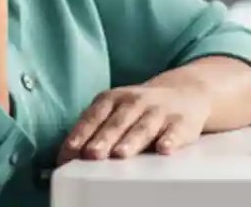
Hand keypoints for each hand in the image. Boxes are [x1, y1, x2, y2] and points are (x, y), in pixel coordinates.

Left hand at [57, 85, 211, 162]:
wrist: (185, 92)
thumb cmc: (140, 109)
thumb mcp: (114, 111)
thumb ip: (92, 132)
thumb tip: (65, 158)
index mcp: (113, 99)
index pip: (94, 116)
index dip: (81, 135)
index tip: (70, 153)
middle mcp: (135, 102)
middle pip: (117, 122)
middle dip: (104, 138)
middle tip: (92, 154)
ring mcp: (159, 111)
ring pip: (143, 127)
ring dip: (131, 140)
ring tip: (120, 154)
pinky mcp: (182, 122)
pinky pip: (176, 132)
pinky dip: (171, 140)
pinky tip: (164, 149)